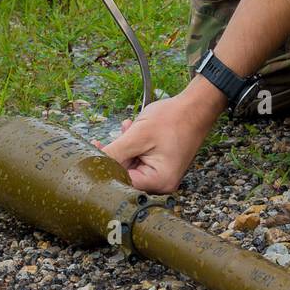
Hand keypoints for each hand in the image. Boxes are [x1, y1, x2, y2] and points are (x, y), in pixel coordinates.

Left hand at [95, 86, 222, 192]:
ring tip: (130, 127)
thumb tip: (93, 164)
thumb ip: (114, 153)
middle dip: (119, 153)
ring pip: (132, 164)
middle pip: (126, 175)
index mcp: (159, 182)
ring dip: (126, 146)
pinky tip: (135, 129)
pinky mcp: (161, 164)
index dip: (107, 167)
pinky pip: (141, 158)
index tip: (95, 150)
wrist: (196, 106)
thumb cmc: (173, 119)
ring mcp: (162, 174)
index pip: (122, 182)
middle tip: (119, 133)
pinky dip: (134, 145)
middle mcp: (162, 183)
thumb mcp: (138, 135)